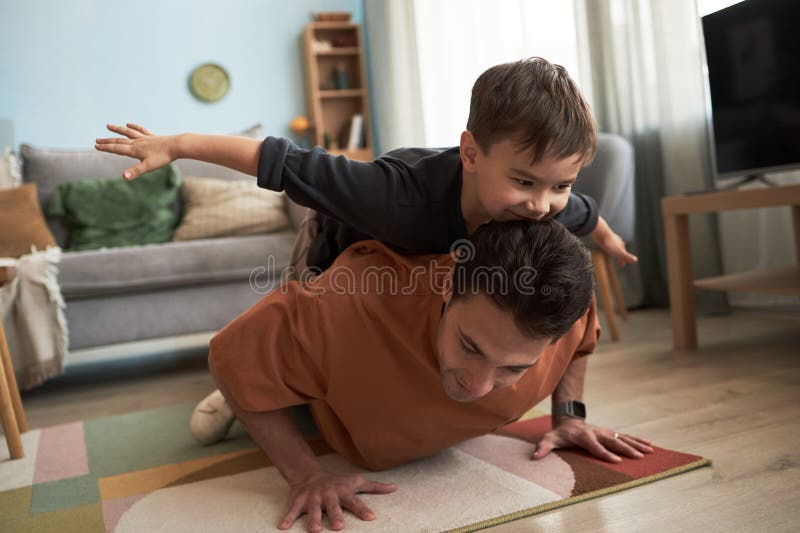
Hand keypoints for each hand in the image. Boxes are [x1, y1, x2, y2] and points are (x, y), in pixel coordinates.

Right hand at [95, 123, 178, 180]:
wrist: (177, 146)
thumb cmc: (163, 158)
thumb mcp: (148, 167)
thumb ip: (135, 172)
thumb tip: (123, 177)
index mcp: (135, 150)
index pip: (117, 148)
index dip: (106, 148)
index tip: (95, 146)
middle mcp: (137, 142)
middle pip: (120, 141)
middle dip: (107, 141)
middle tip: (96, 139)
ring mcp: (145, 138)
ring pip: (128, 133)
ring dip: (117, 130)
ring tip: (108, 126)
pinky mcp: (152, 136)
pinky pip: (141, 130)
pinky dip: (134, 127)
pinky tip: (128, 124)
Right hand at [280, 470, 396, 531]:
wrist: (310, 474)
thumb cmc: (338, 483)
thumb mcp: (356, 482)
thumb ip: (375, 487)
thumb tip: (395, 488)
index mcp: (343, 492)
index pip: (355, 501)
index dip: (363, 509)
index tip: (371, 518)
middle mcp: (328, 494)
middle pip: (333, 506)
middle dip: (335, 516)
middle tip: (339, 527)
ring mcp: (312, 498)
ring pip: (313, 510)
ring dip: (313, 520)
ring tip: (315, 531)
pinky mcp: (298, 501)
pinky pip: (292, 510)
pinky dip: (287, 518)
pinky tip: (283, 527)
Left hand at [532, 417, 653, 462]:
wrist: (568, 421)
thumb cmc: (559, 434)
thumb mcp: (549, 438)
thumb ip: (543, 447)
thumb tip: (535, 457)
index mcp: (583, 436)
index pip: (594, 446)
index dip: (604, 453)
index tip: (616, 461)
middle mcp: (597, 433)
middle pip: (612, 441)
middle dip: (625, 449)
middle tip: (638, 457)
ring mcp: (605, 432)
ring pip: (622, 438)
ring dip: (636, 444)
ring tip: (649, 451)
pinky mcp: (610, 433)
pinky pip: (626, 437)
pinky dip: (638, 440)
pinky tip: (650, 445)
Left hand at [590, 217, 637, 266]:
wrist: (600, 232)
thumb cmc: (609, 243)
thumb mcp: (618, 252)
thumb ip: (626, 256)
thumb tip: (636, 260)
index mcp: (621, 245)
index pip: (624, 255)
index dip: (623, 261)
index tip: (622, 266)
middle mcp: (617, 241)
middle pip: (620, 249)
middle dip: (620, 255)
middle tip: (619, 260)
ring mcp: (611, 238)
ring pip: (614, 245)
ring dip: (615, 249)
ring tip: (613, 252)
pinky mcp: (604, 236)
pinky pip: (607, 242)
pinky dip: (608, 245)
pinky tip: (605, 244)